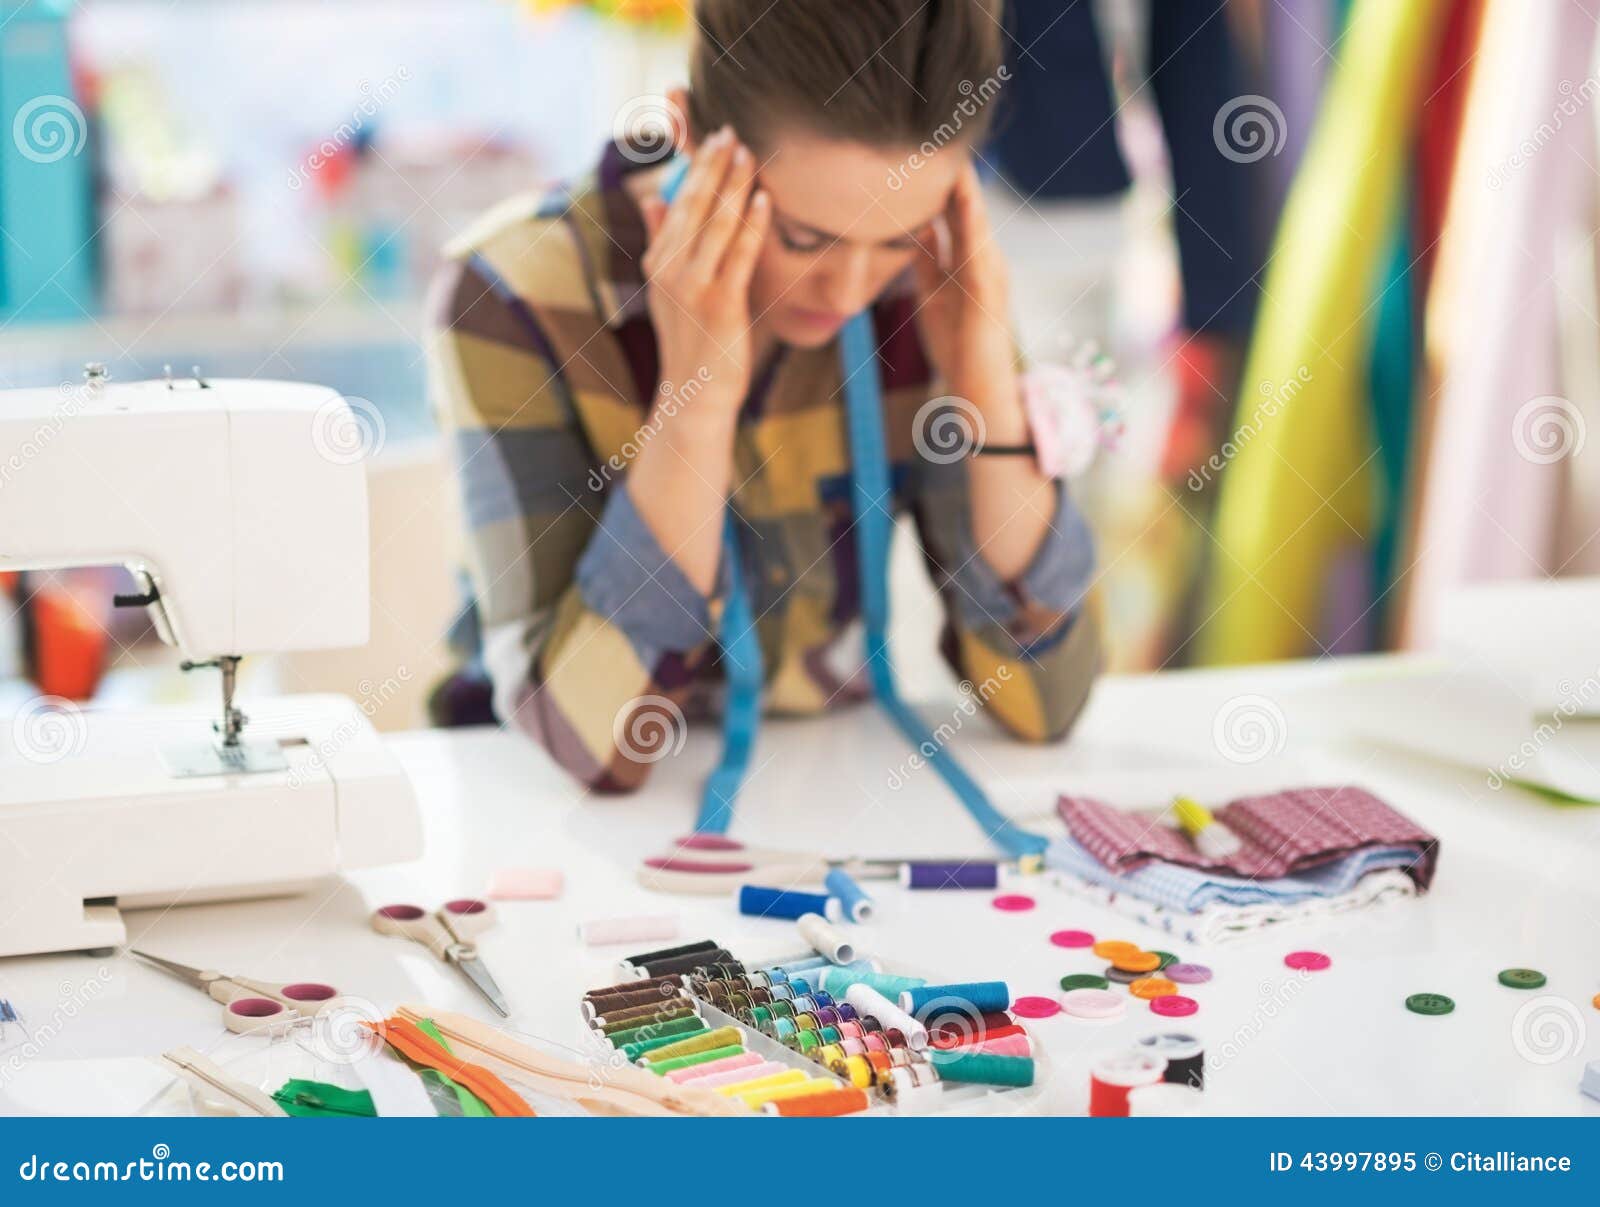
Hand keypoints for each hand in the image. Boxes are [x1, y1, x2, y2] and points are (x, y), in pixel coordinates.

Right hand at [639, 126, 770, 414]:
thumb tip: (652, 198)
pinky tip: (764, 199)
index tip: (713, 135)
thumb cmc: (690, 340)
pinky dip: (751, 224)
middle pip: (692, 204)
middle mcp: (669, 269)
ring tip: (750, 153)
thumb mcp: (668, 289)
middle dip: (713, 165)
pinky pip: (738, 255)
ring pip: (715, 223)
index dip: (694, 165)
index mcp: (658, 260)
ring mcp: (692, 287)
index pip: (675, 201)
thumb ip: (662, 241)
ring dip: (734, 185)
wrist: (693, 396)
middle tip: (732, 130)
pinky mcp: (719, 305)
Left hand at [912, 161, 1020, 423]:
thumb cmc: (955, 341)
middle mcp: (984, 258)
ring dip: (966, 189)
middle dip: (955, 174)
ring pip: (978, 222)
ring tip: (953, 155)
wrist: (974, 382)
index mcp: (968, 258)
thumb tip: (915, 228)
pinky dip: (973, 226)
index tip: (920, 147)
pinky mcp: (990, 292)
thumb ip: (926, 260)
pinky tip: (963, 203)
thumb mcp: (931, 292)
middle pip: (968, 207)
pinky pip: (981, 251)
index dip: (939, 180)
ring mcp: (991, 273)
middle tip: (939, 132)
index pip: (954, 209)